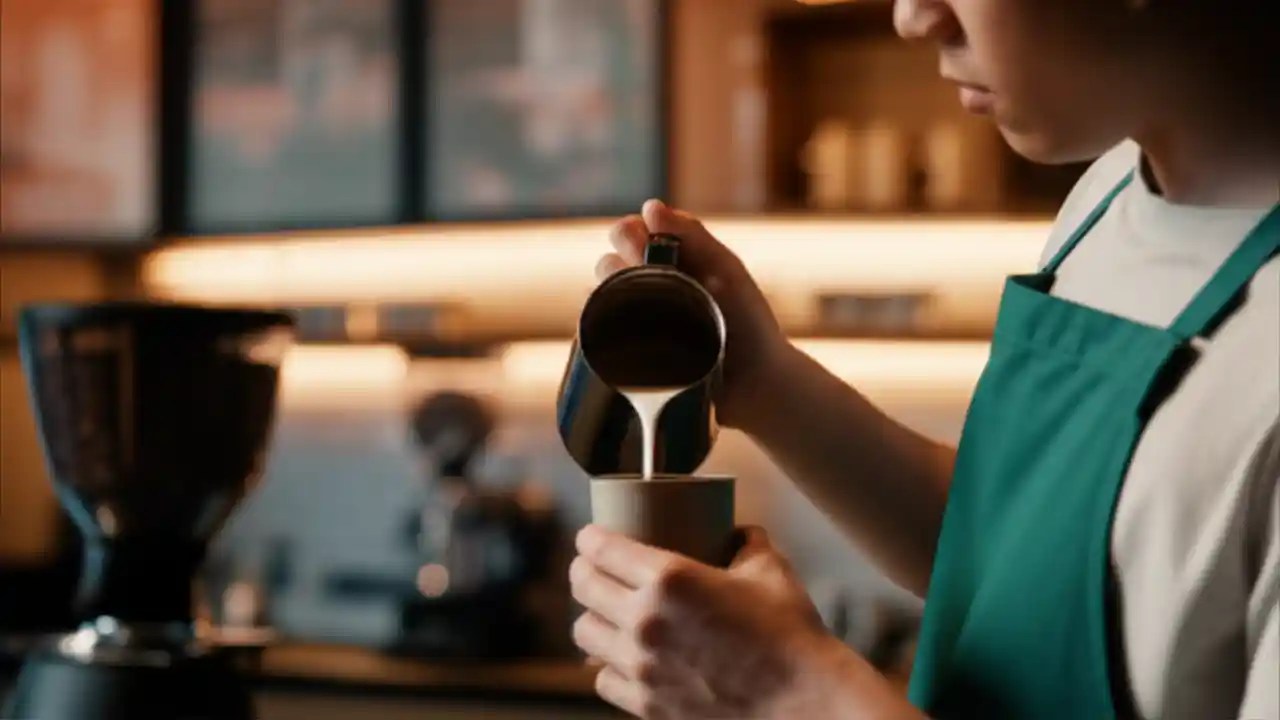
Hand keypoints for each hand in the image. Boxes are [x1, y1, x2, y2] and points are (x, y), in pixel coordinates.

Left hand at [570, 525, 913, 718]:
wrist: (801, 701)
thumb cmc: (789, 633)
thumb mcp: (768, 569)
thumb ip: (746, 540)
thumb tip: (737, 529)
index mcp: (670, 578)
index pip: (601, 549)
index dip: (589, 538)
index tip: (590, 537)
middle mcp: (645, 620)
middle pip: (583, 586)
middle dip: (583, 571)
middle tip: (592, 568)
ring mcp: (641, 665)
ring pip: (584, 633)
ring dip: (591, 618)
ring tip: (604, 613)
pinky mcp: (646, 703)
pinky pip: (603, 679)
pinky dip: (608, 665)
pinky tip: (622, 657)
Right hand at [597, 200, 785, 427]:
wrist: (756, 386)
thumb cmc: (750, 323)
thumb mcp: (728, 273)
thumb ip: (694, 237)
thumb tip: (649, 206)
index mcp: (672, 261)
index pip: (631, 233)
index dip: (628, 233)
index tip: (642, 241)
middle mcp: (651, 287)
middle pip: (609, 261)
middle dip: (618, 260)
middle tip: (643, 271)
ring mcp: (640, 321)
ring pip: (601, 294)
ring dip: (609, 292)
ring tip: (640, 303)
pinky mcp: (631, 355)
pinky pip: (598, 333)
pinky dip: (597, 325)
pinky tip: (611, 326)